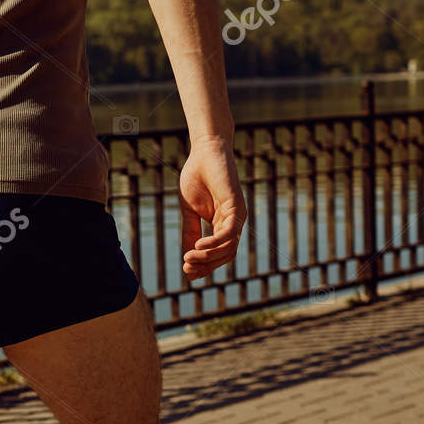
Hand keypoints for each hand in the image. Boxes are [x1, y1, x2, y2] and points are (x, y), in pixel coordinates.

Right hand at [179, 136, 246, 279]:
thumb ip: (191, 231)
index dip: (204, 266)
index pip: (219, 254)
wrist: (204, 151)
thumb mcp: (190, 210)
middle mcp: (234, 222)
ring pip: (229, 248)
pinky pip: (228, 233)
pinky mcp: (236, 205)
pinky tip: (197, 246)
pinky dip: (213, 243)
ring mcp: (237, 214)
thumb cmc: (197, 177)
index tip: (186, 272)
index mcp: (224, 224)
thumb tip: (188, 255)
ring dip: (208, 258)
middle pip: (226, 255)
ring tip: (188, 258)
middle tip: (186, 269)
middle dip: (206, 266)